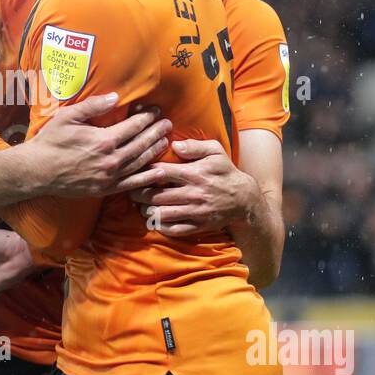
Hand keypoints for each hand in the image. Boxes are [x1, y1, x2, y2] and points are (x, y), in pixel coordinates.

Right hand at [20, 93, 172, 197]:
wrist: (37, 171)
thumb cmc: (51, 141)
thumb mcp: (68, 117)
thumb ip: (94, 106)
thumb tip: (116, 98)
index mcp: (104, 140)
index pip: (133, 127)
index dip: (147, 118)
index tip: (155, 112)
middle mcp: (111, 159)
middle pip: (141, 144)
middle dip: (156, 132)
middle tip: (168, 124)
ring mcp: (109, 176)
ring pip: (139, 163)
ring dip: (155, 151)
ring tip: (165, 142)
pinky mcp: (105, 189)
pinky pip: (132, 184)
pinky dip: (147, 178)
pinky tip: (158, 172)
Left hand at [123, 139, 258, 236]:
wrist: (244, 199)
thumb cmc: (225, 172)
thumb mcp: (216, 152)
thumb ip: (195, 146)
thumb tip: (174, 145)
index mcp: (194, 173)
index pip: (162, 172)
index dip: (144, 172)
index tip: (135, 172)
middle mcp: (193, 193)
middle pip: (156, 195)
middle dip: (139, 194)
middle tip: (130, 191)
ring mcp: (195, 212)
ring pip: (162, 214)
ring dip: (146, 211)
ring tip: (140, 206)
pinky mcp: (198, 226)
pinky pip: (174, 229)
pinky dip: (160, 227)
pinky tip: (153, 221)